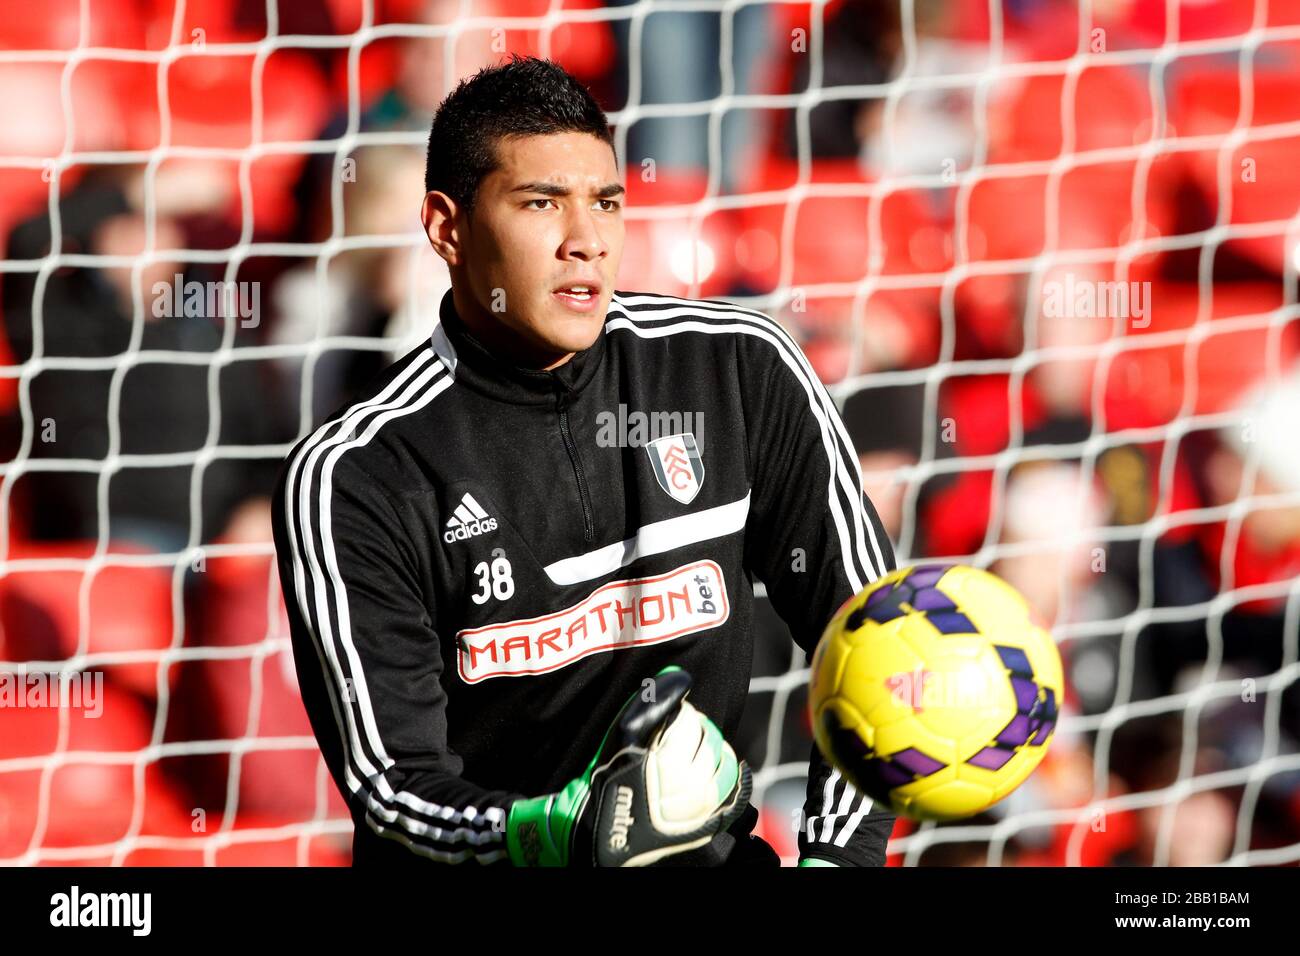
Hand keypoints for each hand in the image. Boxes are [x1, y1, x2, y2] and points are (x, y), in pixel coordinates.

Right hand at [506, 666, 750, 865]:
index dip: (679, 713)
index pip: (689, 719)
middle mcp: (689, 783)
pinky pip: (731, 788)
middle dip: (697, 729)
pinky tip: (713, 768)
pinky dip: (727, 772)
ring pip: (724, 761)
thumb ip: (651, 704)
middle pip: (709, 738)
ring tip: (695, 750)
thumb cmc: (607, 779)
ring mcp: (701, 805)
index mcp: (667, 760)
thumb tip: (678, 676)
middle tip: (680, 734)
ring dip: (713, 749)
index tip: (668, 719)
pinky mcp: (706, 820)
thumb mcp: (622, 737)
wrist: (604, 832)